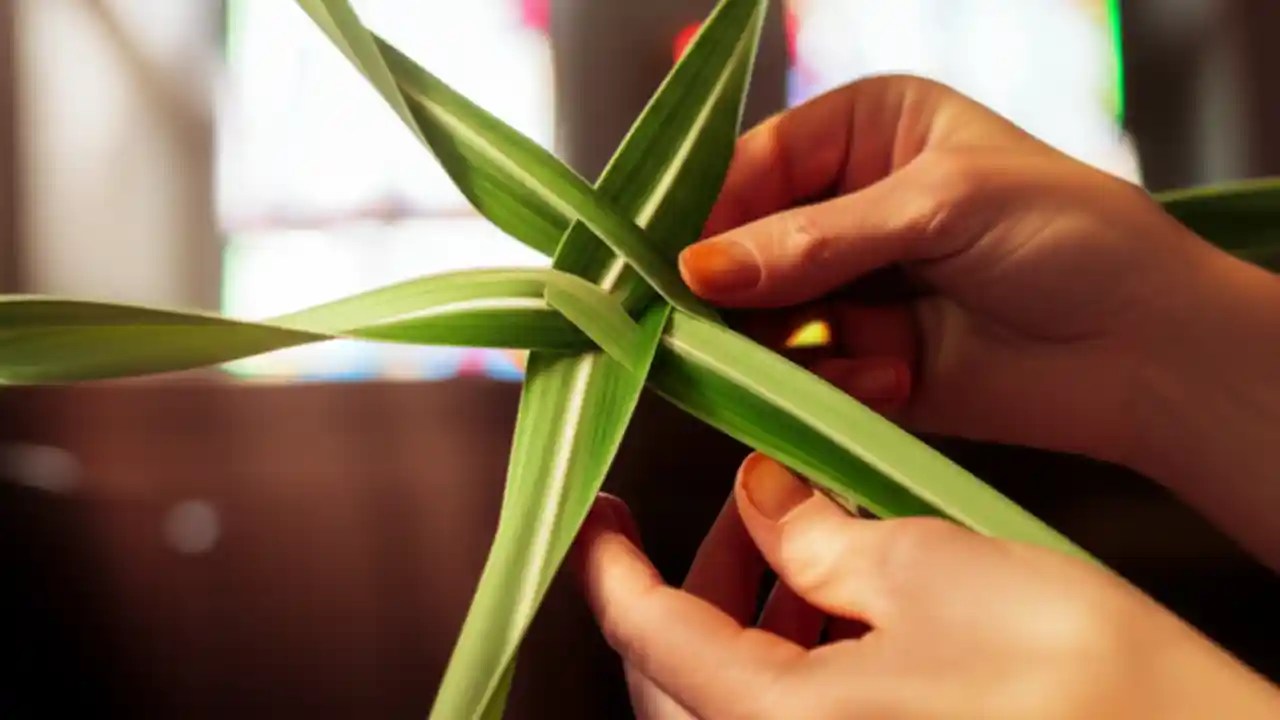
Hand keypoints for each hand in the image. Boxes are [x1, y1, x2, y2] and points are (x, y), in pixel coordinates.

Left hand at [573, 455, 1279, 718]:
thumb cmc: (1085, 683)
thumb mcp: (929, 572)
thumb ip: (819, 536)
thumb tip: (765, 499)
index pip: (647, 637)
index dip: (611, 564)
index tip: (599, 513)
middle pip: (683, 679)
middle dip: (702, 583)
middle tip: (746, 512)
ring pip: (740, 703)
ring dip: (758, 618)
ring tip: (812, 544)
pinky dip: (804, 660)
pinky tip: (853, 605)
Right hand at [679, 75, 1279, 566]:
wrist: (1148, 352)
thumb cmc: (1069, 238)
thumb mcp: (940, 207)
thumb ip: (817, 241)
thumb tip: (701, 269)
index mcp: (869, 133)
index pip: (758, 163)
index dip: (715, 212)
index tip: (681, 265)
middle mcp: (850, 207)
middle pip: (748, 245)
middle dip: (742, 289)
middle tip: (726, 326)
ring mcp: (855, 287)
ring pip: (766, 318)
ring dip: (794, 345)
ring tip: (855, 353)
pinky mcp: (864, 358)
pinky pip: (806, 373)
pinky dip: (835, 382)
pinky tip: (893, 379)